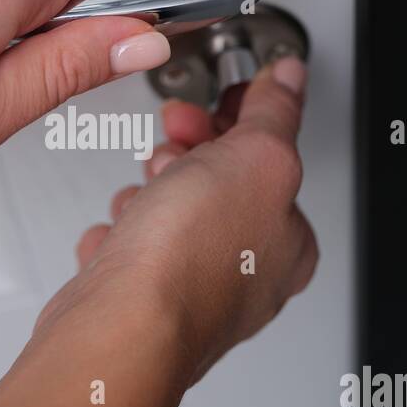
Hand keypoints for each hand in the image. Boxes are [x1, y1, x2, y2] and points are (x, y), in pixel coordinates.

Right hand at [34, 57, 318, 389]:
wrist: (118, 327)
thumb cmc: (190, 259)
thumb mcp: (256, 156)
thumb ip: (275, 112)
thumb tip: (290, 79)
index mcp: (290, 245)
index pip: (274, 162)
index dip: (241, 120)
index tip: (216, 101)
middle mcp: (249, 278)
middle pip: (220, 187)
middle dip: (187, 156)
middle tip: (170, 147)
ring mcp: (193, 295)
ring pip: (170, 220)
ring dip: (148, 195)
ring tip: (140, 198)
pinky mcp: (143, 307)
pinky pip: (128, 256)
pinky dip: (118, 240)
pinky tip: (116, 239)